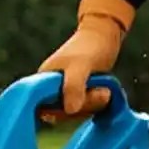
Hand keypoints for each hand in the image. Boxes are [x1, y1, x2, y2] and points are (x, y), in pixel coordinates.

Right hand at [37, 0, 134, 121]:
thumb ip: (73, 86)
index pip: (42, 109)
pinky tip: (105, 92)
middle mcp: (51, 89)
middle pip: (62, 114)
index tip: (76, 106)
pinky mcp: (79, 94)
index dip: (58, 112)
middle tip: (100, 92)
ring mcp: (66, 92)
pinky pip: (85, 108)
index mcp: (43, 81)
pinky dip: (96, 104)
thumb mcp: (80, 65)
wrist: (106, 35)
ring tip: (105, 90)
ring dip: (93, 104)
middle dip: (83, 106)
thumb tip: (70, 111)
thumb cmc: (90, 47)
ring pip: (76, 112)